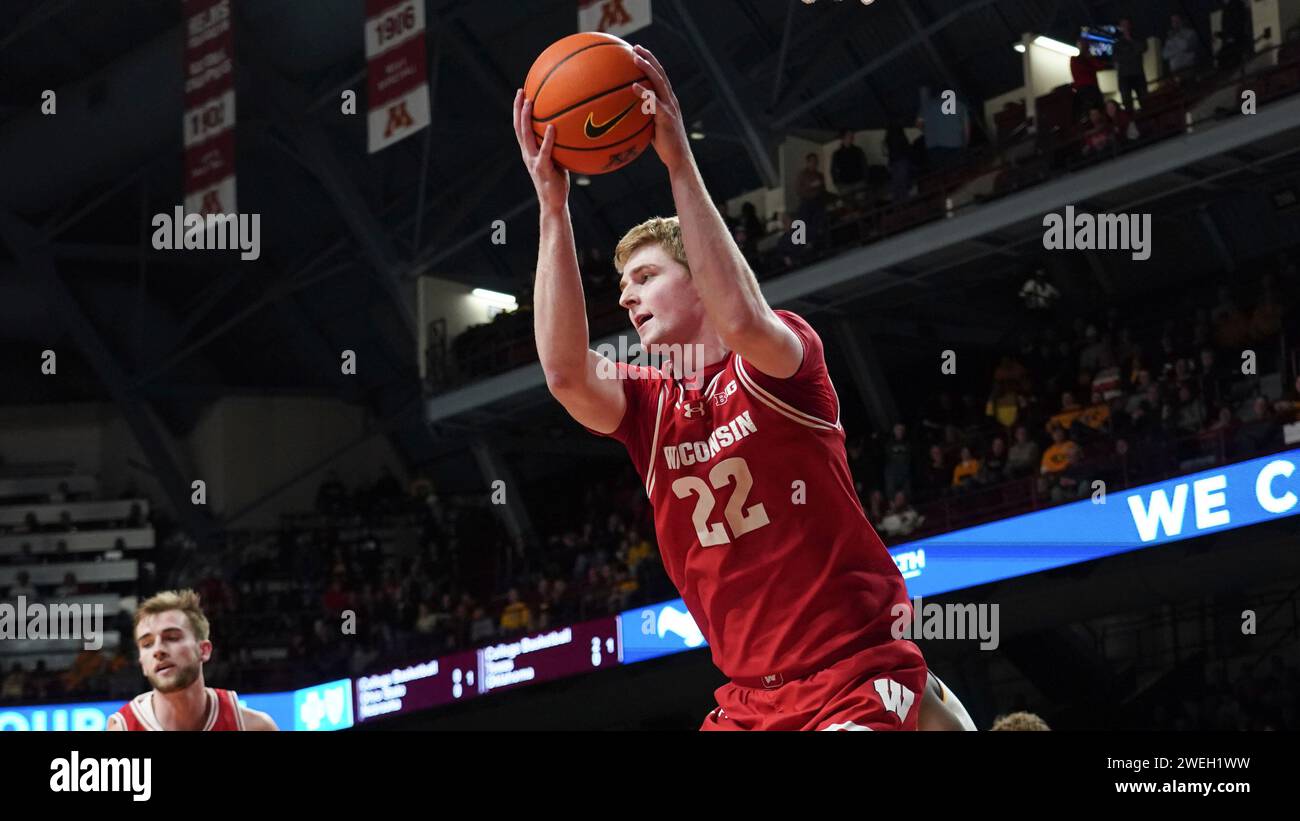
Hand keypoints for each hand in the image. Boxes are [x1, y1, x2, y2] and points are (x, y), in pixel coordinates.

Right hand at [513, 89, 568, 210]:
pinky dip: (548, 139)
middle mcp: (527, 154)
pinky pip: (545, 151)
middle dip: (518, 108)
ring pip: (526, 136)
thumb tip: (570, 131)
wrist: (553, 203)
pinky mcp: (542, 168)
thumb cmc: (557, 182)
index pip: (520, 127)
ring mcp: (533, 161)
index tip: (521, 93)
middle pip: (518, 127)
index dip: (518, 111)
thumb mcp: (557, 160)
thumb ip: (558, 146)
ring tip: (531, 102)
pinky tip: (552, 127)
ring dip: (527, 118)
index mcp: (528, 151)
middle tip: (521, 91)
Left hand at [630, 44, 691, 175]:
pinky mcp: (667, 117)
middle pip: (660, 73)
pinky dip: (644, 92)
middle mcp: (671, 100)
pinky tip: (633, 86)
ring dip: (647, 68)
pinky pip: (654, 102)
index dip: (651, 63)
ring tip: (635, 58)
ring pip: (659, 82)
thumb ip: (642, 116)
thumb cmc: (664, 146)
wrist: (678, 159)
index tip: (638, 53)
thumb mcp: (651, 127)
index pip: (660, 77)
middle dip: (648, 58)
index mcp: (668, 101)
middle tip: (635, 47)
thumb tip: (624, 114)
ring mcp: (670, 107)